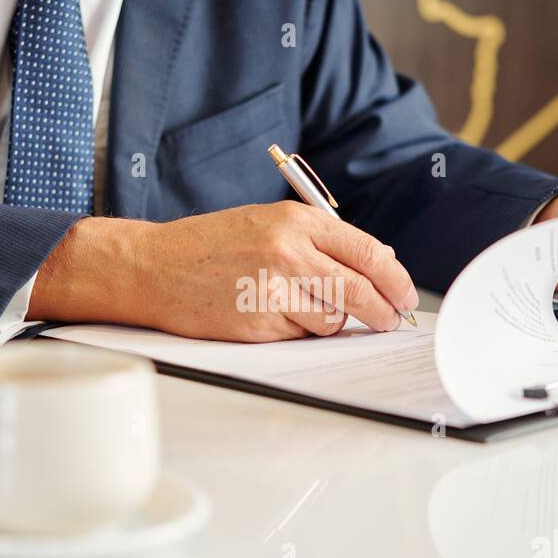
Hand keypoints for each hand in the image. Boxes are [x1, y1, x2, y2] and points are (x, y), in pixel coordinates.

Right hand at [29, 202, 418, 341]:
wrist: (153, 267)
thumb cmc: (209, 246)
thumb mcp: (267, 224)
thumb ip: (319, 241)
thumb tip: (375, 264)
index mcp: (297, 221)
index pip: (368, 251)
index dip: (395, 279)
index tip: (404, 295)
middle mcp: (290, 250)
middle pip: (361, 290)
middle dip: (383, 312)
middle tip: (389, 321)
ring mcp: (275, 288)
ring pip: (334, 319)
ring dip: (331, 323)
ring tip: (303, 311)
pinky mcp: (260, 321)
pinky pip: (302, 336)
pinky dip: (299, 333)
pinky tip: (274, 318)